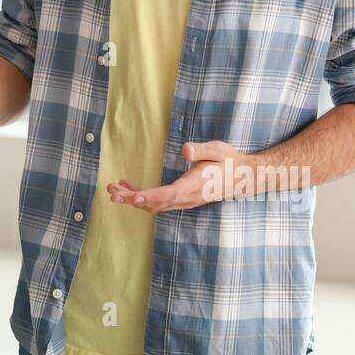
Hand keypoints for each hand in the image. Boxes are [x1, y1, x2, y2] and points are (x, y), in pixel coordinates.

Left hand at [107, 141, 248, 212]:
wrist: (243, 177)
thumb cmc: (229, 161)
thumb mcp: (218, 150)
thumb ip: (201, 150)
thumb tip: (185, 150)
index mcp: (195, 185)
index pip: (169, 194)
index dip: (149, 197)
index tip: (132, 196)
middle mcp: (187, 197)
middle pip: (156, 203)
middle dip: (131, 198)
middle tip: (110, 191)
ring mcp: (184, 201)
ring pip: (155, 205)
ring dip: (133, 198)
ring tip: (113, 189)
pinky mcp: (182, 200)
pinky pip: (159, 202)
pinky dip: (143, 197)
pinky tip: (130, 187)